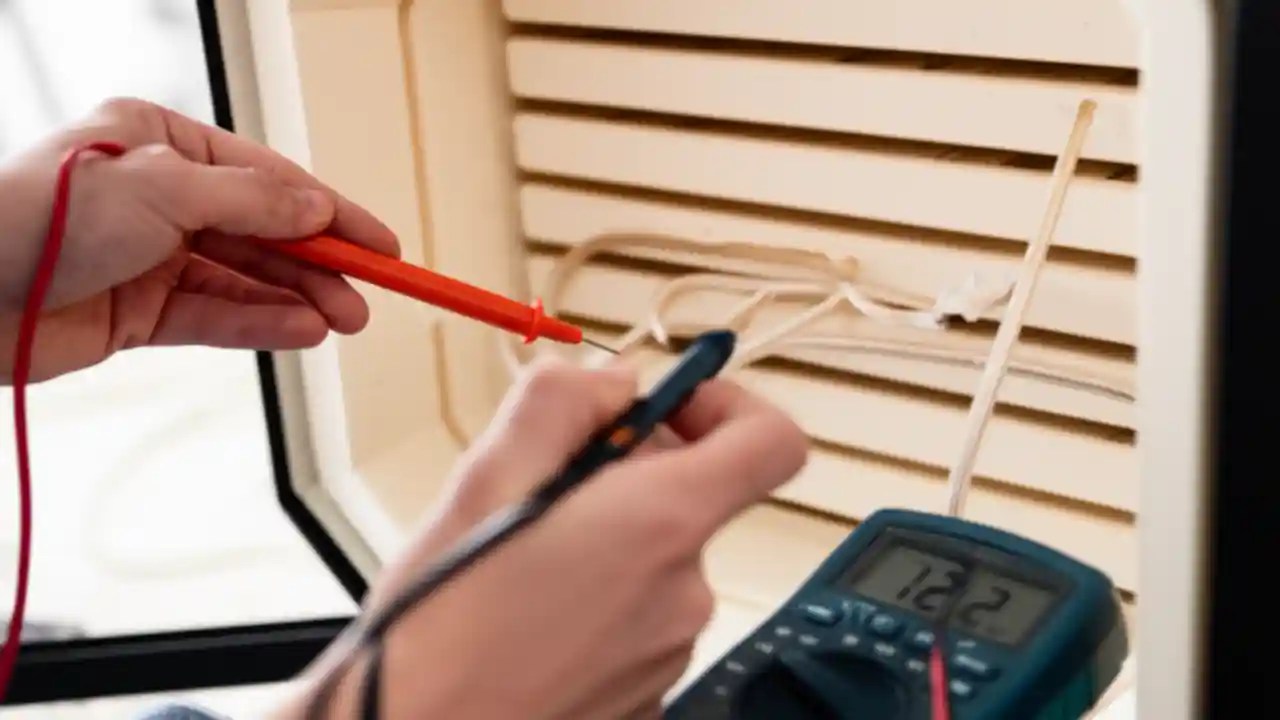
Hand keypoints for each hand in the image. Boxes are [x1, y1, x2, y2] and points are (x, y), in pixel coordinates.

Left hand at [0, 97, 398, 382]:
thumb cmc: (41, 215)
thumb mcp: (163, 188)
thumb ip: (251, 203)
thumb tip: (318, 210)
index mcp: (163, 142)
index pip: (269, 179)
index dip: (332, 212)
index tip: (381, 244)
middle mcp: (161, 197)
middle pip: (263, 233)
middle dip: (319, 265)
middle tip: (368, 296)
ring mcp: (151, 257)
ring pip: (244, 280)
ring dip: (296, 300)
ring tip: (344, 320)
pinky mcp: (139, 312)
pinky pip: (214, 317)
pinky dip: (258, 324)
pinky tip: (300, 331)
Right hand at [277, 359, 808, 718]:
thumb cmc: (443, 615)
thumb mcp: (488, 473)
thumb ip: (564, 399)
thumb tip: (615, 382)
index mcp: (663, 522)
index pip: (771, 443)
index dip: (728, 406)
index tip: (669, 407)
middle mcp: (685, 591)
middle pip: (695, 499)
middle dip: (629, 476)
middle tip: (547, 485)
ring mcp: (670, 650)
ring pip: (657, 560)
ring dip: (606, 542)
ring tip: (525, 561)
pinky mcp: (646, 693)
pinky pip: (638, 619)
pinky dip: (598, 601)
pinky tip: (532, 613)